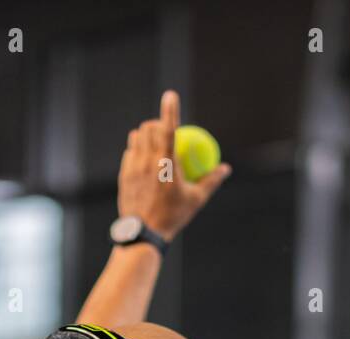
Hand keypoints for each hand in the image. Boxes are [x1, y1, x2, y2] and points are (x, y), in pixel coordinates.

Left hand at [118, 90, 230, 241]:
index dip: (170, 109)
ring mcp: (132, 166)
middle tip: (166, 129)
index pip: (168, 128)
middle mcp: (147, 161)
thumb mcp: (196, 200)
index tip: (171, 94)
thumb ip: (211, 180)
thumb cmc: (173, 216)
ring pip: (136, 137)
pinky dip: (137, 150)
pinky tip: (144, 159)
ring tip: (155, 143)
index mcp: (166, 164)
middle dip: (157, 122)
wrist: (144, 233)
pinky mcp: (124, 174)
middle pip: (149, 127)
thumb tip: (225, 168)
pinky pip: (129, 152)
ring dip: (146, 134)